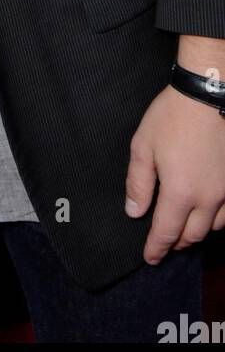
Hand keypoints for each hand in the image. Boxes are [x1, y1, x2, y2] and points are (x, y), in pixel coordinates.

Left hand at [126, 85, 224, 263]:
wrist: (208, 93)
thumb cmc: (172, 117)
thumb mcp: (143, 146)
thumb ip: (138, 183)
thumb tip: (135, 212)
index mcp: (180, 192)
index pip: (166, 232)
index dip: (156, 248)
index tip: (149, 258)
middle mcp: (208, 199)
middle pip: (192, 235)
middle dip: (176, 244)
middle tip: (165, 244)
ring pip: (214, 227)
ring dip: (197, 232)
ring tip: (185, 229)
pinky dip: (217, 219)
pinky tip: (209, 213)